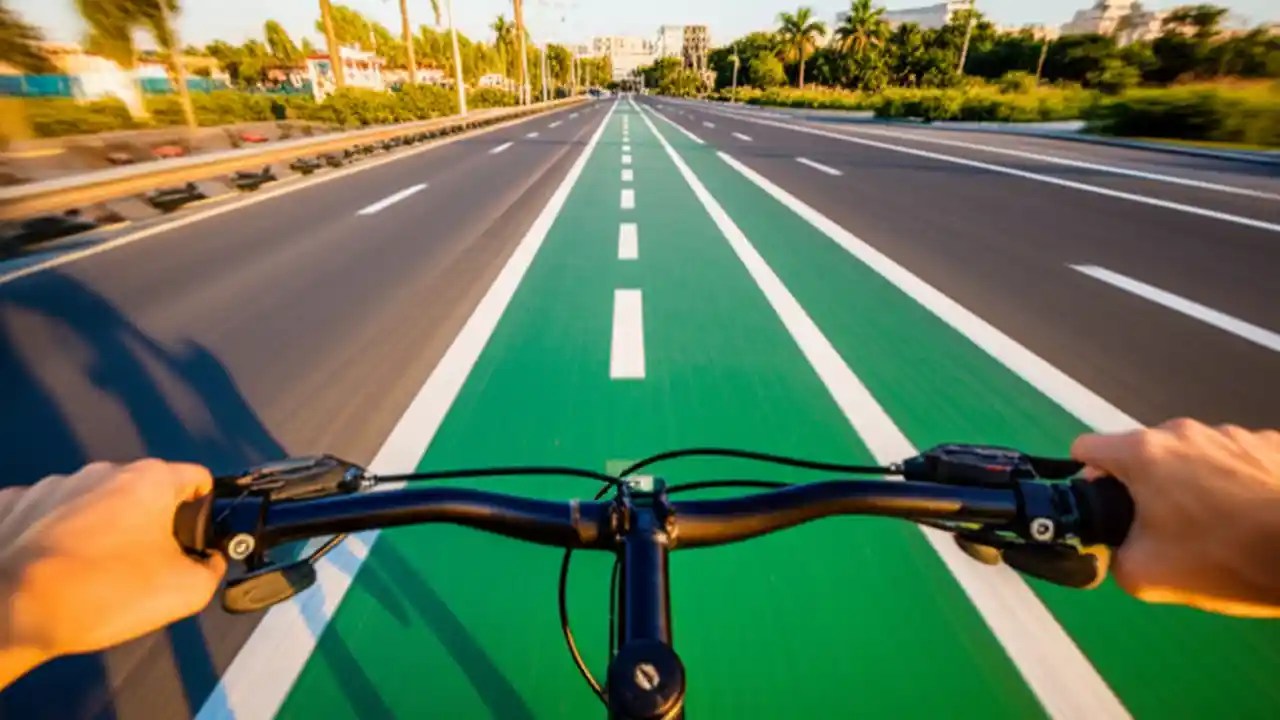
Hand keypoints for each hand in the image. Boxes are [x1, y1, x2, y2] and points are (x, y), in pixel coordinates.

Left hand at [0, 460, 225, 685]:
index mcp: (150, 480)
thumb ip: (211, 569)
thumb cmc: (106, 592)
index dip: (204, 510)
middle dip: (149, 523)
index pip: (198, 478)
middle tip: (144, 567)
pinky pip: (47, 515)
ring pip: (94, 502)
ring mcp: (52, 484)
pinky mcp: (13, 503)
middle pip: (143, 492)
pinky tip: (50, 566)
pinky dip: (55, 534)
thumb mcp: (185, 592)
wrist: (11, 610)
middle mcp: (103, 470)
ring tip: (89, 572)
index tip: (194, 542)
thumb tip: (207, 560)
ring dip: (100, 527)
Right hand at [1072, 419, 1279, 617]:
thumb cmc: (1225, 559)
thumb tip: (1110, 548)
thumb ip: (1109, 556)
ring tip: (1217, 526)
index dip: (1086, 480)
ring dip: (1191, 483)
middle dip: (1144, 488)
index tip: (1106, 508)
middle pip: (1142, 454)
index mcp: (1144, 454)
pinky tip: (1251, 515)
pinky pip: (1234, 460)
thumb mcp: (1145, 576)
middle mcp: (1182, 431)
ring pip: (1190, 456)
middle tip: (1165, 530)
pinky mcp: (1271, 444)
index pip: (1086, 448)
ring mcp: (1231, 433)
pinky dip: (1233, 483)